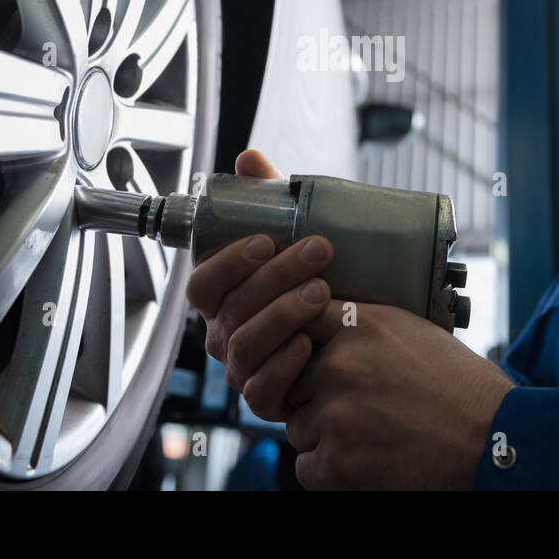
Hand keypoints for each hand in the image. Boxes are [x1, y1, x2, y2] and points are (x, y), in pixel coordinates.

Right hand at [183, 149, 333, 421]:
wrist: (356, 338)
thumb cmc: (312, 281)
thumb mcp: (292, 237)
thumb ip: (267, 200)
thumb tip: (250, 159)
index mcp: (222, 296)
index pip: (202, 282)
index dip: (228, 261)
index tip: (266, 239)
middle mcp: (224, 334)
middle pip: (232, 308)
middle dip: (275, 276)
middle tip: (317, 252)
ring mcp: (243, 368)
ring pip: (247, 345)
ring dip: (285, 314)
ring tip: (323, 291)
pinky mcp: (267, 399)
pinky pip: (265, 389)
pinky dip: (287, 365)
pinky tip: (312, 344)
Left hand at [284, 302, 515, 489]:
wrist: (493, 441)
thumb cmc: (462, 389)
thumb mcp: (412, 332)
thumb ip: (361, 327)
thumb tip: (321, 331)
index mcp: (358, 325)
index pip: (298, 324)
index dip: (307, 347)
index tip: (315, 357)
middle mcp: (340, 364)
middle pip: (296, 382)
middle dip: (320, 397)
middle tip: (365, 408)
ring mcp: (335, 414)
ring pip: (300, 427)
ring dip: (326, 435)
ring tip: (375, 434)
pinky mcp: (336, 462)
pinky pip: (306, 466)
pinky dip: (331, 470)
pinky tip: (369, 460)